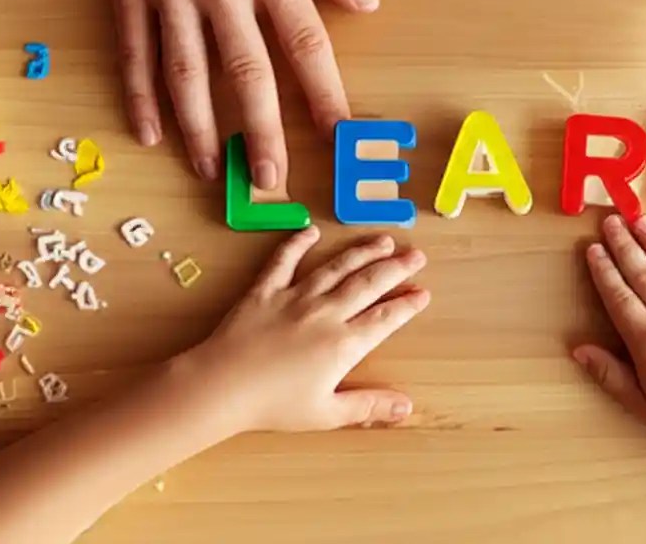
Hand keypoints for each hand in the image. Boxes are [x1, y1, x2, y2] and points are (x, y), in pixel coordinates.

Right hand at [91, 0, 377, 187]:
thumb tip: (365, 2)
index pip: (304, 42)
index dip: (325, 92)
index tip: (339, 133)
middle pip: (245, 73)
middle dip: (261, 132)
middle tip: (270, 179)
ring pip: (184, 73)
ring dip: (198, 129)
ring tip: (208, 171)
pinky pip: (133, 49)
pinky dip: (139, 94)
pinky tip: (149, 132)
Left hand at [179, 228, 428, 433]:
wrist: (220, 386)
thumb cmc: (272, 406)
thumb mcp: (326, 414)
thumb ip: (368, 406)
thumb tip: (406, 407)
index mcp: (343, 345)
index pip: (385, 318)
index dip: (408, 305)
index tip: (424, 292)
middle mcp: (326, 313)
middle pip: (369, 284)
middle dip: (396, 268)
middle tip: (416, 255)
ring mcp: (295, 297)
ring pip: (336, 267)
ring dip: (363, 252)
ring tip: (384, 240)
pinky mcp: (265, 290)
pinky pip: (284, 261)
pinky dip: (298, 243)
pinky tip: (312, 231)